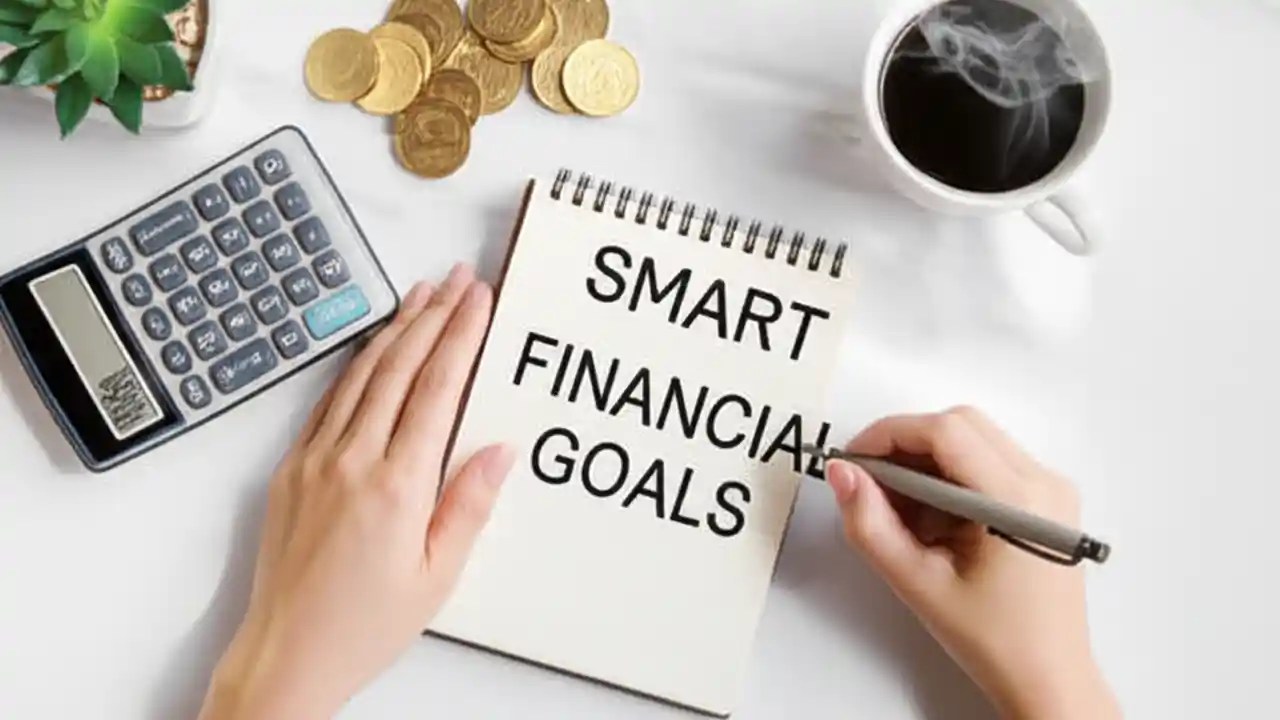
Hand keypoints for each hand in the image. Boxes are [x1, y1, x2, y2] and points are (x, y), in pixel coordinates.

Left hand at [199, 265, 514, 718]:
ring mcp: (315, 461)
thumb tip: (498, 449)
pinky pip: (328, 402)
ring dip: (395, 329)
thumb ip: (468, 504)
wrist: (287, 653)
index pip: (437, 388)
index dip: (461, 335)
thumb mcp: (437, 575)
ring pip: (361, 375)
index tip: (478, 300)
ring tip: (420, 296)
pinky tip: (373, 349)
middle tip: (456, 281)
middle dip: (433, 316)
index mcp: (397, 485)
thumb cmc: (364, 625)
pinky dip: (356, 366)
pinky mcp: (290, 469)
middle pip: (400, 367)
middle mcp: (352, 461)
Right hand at [827, 407, 1119, 719]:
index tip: (853, 460)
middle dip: (906, 445)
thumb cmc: (993, 640)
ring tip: (903, 515)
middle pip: (961, 424)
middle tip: (871, 484)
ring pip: (974, 439)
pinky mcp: (1045, 500)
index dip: (889, 435)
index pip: (945, 432)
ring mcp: (1050, 489)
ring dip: (927, 463)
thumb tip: (842, 473)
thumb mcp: (918, 583)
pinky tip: (933, 521)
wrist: (1048, 676)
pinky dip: (950, 478)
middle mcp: (1043, 483)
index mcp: (1018, 501)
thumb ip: (871, 525)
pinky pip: (989, 462)